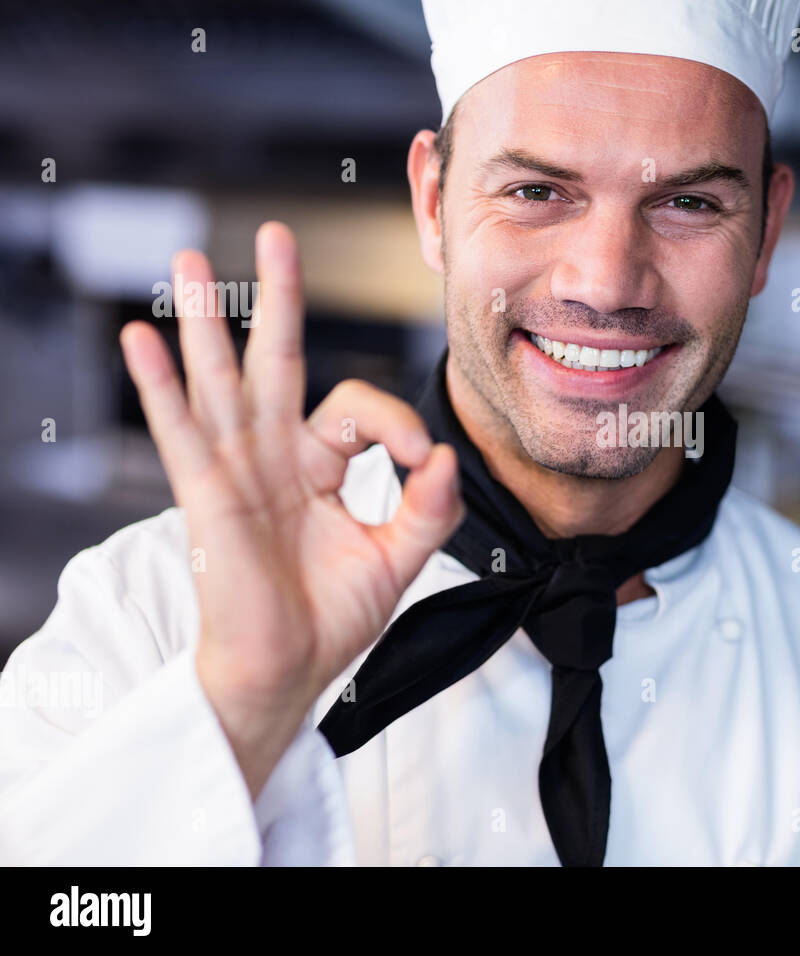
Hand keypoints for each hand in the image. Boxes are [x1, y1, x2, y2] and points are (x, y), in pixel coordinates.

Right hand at [120, 222, 463, 798]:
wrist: (288, 673)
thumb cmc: (332, 619)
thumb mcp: (399, 557)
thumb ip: (430, 507)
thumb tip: (443, 453)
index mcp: (319, 465)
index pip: (360, 408)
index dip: (398, 423)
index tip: (422, 460)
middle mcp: (275, 456)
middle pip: (275, 360)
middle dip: (277, 297)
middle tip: (276, 236)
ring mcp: (238, 471)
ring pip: (220, 379)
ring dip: (204, 319)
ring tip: (189, 260)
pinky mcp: (208, 497)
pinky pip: (181, 431)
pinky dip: (160, 385)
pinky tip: (141, 338)